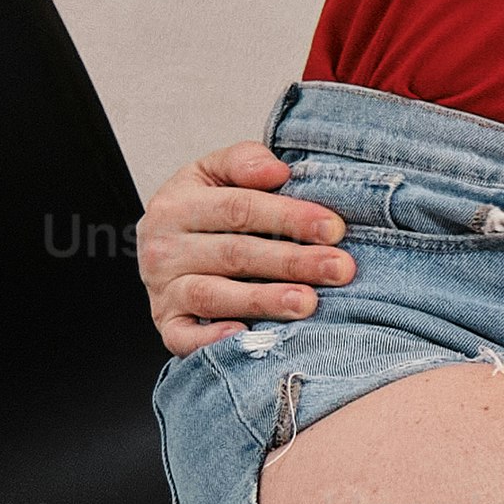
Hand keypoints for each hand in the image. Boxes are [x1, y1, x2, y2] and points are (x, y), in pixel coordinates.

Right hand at [141, 143, 346, 356]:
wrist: (167, 249)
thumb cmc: (207, 211)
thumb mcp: (216, 174)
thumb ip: (244, 162)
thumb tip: (277, 171)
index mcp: (177, 205)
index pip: (238, 209)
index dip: (289, 217)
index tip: (334, 228)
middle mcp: (164, 248)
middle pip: (235, 254)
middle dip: (293, 262)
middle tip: (340, 269)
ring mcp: (164, 288)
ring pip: (213, 295)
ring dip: (263, 300)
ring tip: (307, 303)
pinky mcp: (167, 323)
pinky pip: (184, 337)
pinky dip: (211, 341)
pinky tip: (246, 337)